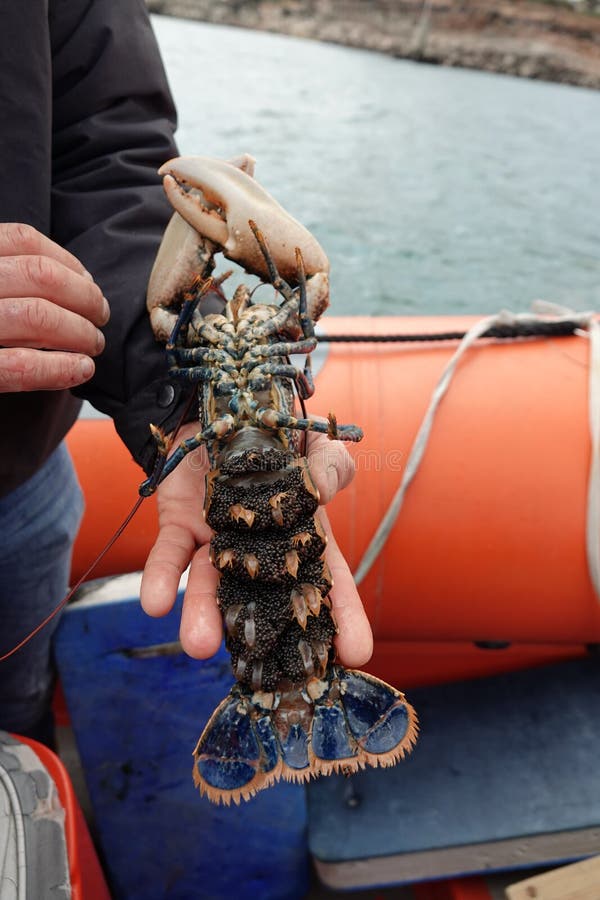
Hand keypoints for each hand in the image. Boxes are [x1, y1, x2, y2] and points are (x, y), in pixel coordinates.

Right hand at [0, 223, 109, 390]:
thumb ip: (9, 275)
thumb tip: (80, 281)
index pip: (23, 240)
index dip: (67, 262)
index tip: (89, 283)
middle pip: (39, 276)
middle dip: (84, 298)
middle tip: (100, 319)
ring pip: (36, 317)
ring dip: (80, 332)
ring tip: (94, 345)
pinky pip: (18, 367)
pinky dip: (59, 368)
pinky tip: (81, 369)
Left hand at [140, 424, 372, 667]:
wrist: (220, 411)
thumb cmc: (277, 435)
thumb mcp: (315, 445)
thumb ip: (331, 466)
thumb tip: (324, 492)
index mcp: (298, 538)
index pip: (324, 583)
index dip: (342, 617)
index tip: (355, 653)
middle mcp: (257, 552)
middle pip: (262, 600)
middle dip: (264, 635)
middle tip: (269, 671)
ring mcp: (217, 543)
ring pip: (211, 585)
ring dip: (203, 615)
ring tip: (197, 645)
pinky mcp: (179, 526)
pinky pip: (168, 555)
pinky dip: (159, 578)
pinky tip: (153, 604)